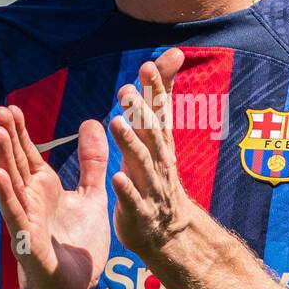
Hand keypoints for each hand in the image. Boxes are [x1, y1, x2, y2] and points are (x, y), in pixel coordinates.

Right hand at [0, 105, 110, 288]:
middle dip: (8, 137)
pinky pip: (15, 215)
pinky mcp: (27, 241)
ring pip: (11, 184)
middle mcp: (31, 201)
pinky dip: (6, 195)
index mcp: (45, 189)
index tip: (10, 106)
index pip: (28, 154)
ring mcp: (26, 220)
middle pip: (16, 162)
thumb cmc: (78, 246)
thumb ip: (92, 163)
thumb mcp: (92, 196)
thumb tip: (92, 123)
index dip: (20, 131)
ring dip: (2, 158)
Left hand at [110, 48, 193, 258]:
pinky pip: (133, 200)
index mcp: (159, 144)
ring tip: (115, 122)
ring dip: (129, 142)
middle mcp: (158, 161)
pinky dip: (127, 189)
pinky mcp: (140, 212)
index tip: (146, 66)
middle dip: (140, 111)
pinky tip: (116, 176)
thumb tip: (173, 55)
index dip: (154, 90)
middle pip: (150, 133)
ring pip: (141, 162)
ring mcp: (151, 187)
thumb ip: (159, 97)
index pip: (159, 112)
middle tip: (125, 90)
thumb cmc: (158, 178)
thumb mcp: (158, 136)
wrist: (169, 233)